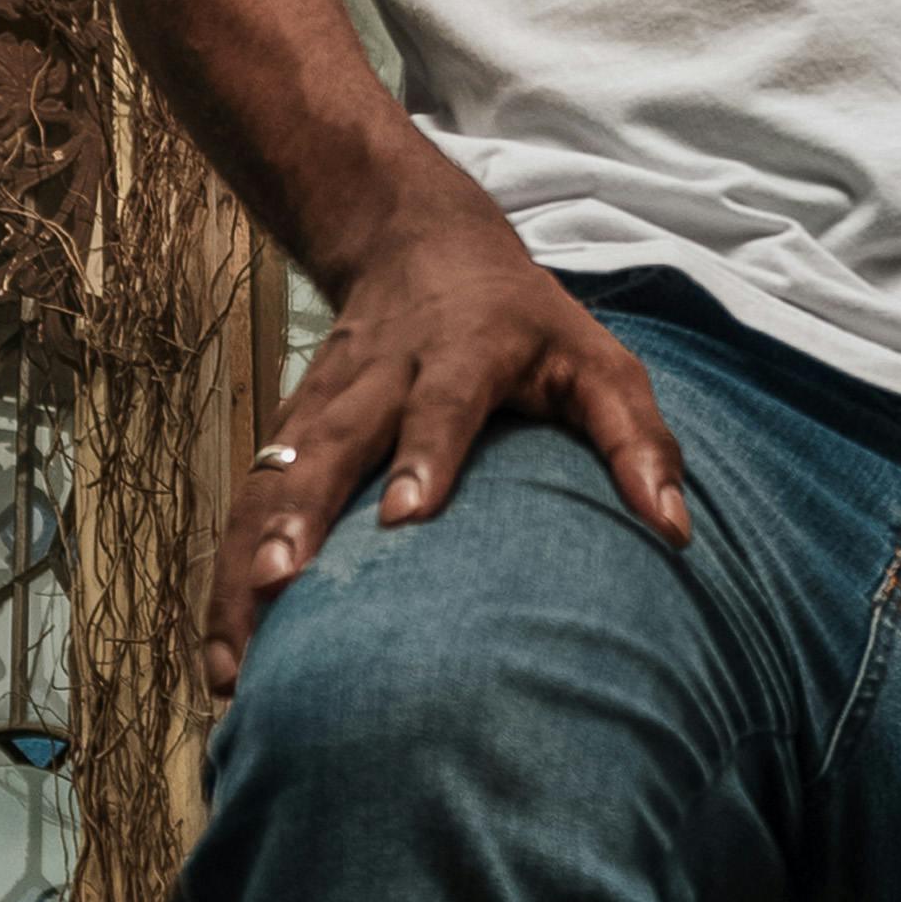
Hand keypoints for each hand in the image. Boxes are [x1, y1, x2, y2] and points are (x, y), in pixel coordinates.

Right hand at [204, 180, 686, 695]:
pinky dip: (228, 576)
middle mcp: (381, 377)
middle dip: (300, 514)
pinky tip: (223, 658)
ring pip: (273, 480)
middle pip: (332, 443)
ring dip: (248, 561)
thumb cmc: (529, 324)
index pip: (441, 404)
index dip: (422, 455)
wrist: (419, 243)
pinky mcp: (289, 430)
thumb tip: (677, 533)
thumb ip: (640, 440)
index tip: (405, 518)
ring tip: (234, 655)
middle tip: (281, 584)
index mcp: (463, 353)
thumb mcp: (599, 359)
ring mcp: (323, 403)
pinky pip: (249, 504)